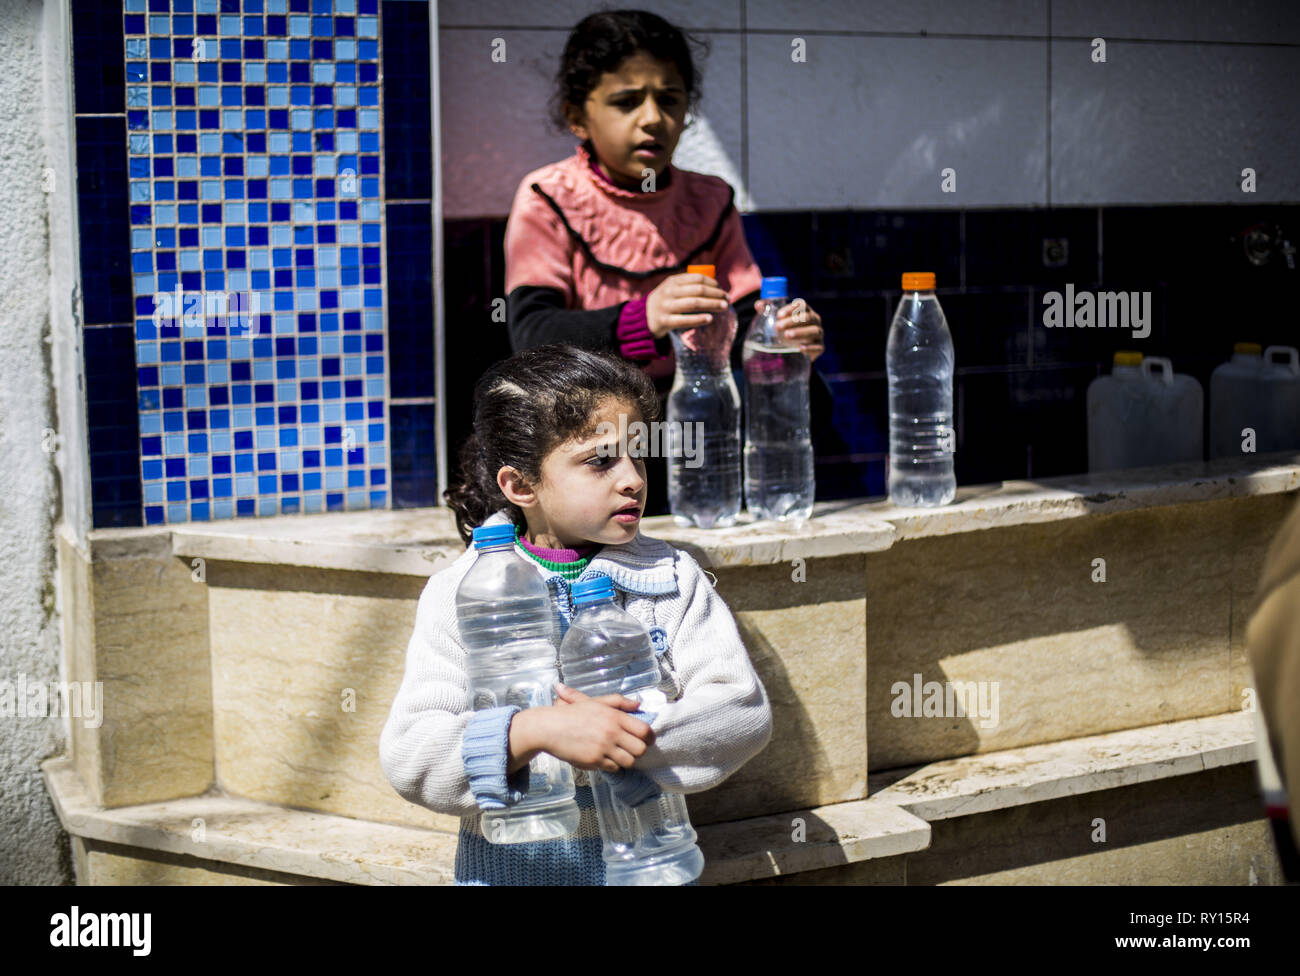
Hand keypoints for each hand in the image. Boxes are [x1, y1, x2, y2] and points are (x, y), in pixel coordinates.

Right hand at [508, 684, 652, 773]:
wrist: (549, 727)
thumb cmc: (572, 714)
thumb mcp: (595, 702)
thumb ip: (618, 702)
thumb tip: (638, 703)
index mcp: (614, 716)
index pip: (644, 730)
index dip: (649, 737)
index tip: (647, 740)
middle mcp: (612, 732)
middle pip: (640, 749)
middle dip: (638, 751)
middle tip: (631, 749)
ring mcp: (603, 747)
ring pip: (629, 761)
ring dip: (626, 759)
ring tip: (618, 754)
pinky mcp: (594, 760)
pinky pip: (614, 768)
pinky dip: (612, 765)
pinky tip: (605, 758)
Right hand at [645, 272, 730, 339]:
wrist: (643, 318)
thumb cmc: (665, 302)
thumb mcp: (672, 288)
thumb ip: (687, 285)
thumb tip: (715, 286)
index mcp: (672, 281)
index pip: (697, 278)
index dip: (712, 282)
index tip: (721, 288)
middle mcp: (669, 292)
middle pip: (698, 290)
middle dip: (716, 294)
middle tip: (727, 298)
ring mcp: (667, 306)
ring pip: (694, 303)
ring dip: (712, 304)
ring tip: (724, 307)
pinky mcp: (665, 321)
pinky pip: (685, 320)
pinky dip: (699, 319)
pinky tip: (710, 318)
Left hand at [754, 297, 824, 363]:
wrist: (798, 352)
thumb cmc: (788, 331)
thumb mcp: (779, 322)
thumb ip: (769, 312)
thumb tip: (758, 304)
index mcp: (806, 311)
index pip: (802, 305)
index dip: (791, 308)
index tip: (779, 315)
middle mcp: (815, 320)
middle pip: (807, 317)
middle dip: (792, 321)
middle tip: (777, 327)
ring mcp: (819, 334)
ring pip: (814, 331)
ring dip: (800, 332)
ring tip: (786, 336)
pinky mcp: (820, 347)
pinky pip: (818, 347)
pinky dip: (810, 347)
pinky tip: (800, 348)